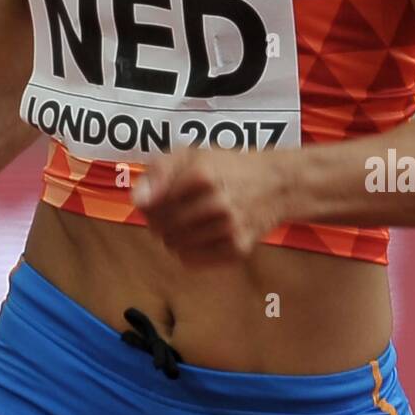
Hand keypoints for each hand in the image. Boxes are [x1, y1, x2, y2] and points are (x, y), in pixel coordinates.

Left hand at [130, 149, 283, 265]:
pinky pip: (193, 261)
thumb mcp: (191, 153)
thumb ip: (159, 171)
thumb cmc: (227, 167)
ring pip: (175, 246)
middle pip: (162, 227)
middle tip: (170, 213)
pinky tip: (198, 236)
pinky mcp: (238, 249)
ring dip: (172, 238)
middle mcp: (216, 203)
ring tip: (186, 223)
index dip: (148, 205)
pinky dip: (188, 251)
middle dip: (158, 222)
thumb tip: (139, 201)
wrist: (276, 184)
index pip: (152, 205)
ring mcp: (229, 228)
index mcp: (201, 175)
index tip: (156, 200)